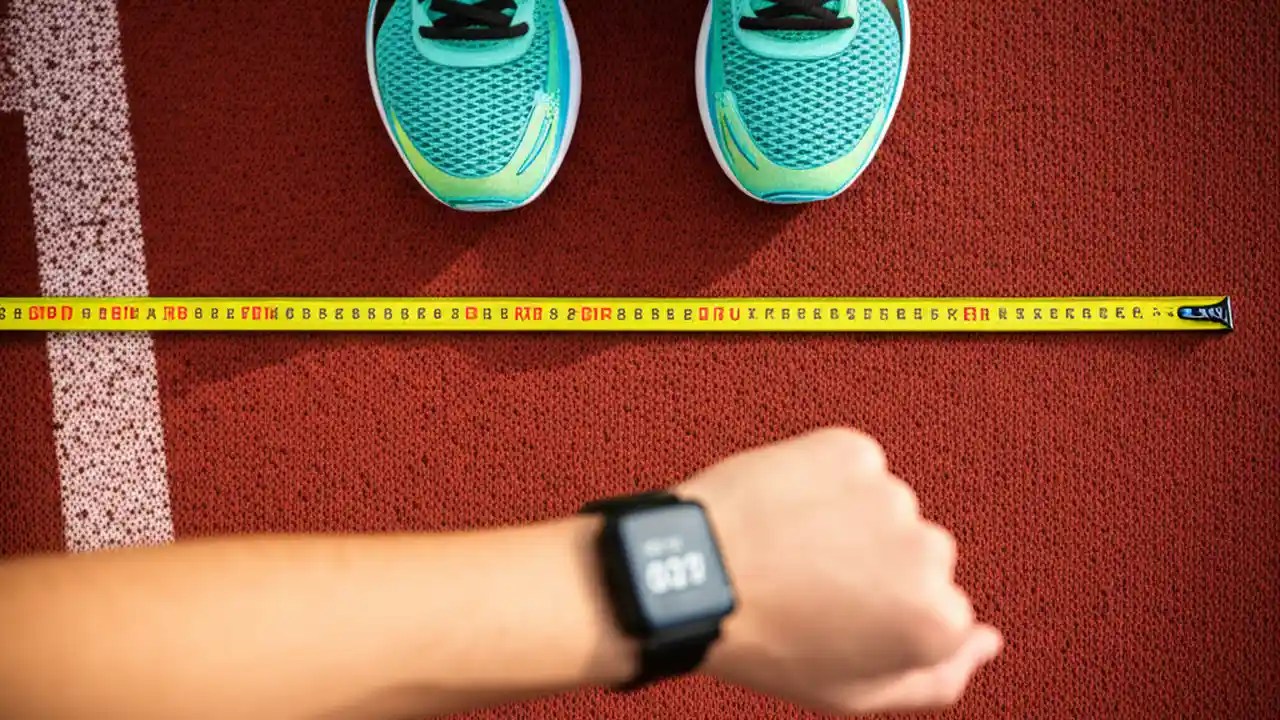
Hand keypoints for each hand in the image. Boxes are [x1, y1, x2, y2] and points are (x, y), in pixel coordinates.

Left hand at [678, 428, 1001, 715]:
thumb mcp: (853, 693)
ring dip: (850, 519)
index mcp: (937, 619)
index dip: (883, 615)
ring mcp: (890, 495)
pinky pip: (853, 466)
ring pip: (885, 507)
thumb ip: (938, 677)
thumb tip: (988, 641)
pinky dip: (826, 480)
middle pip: (919, 553)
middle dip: (877, 564)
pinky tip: (787, 508)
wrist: (692, 575)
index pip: (940, 610)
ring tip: (790, 548)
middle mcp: (928, 552)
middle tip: (812, 585)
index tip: (839, 617)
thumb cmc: (765, 641)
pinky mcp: (851, 450)